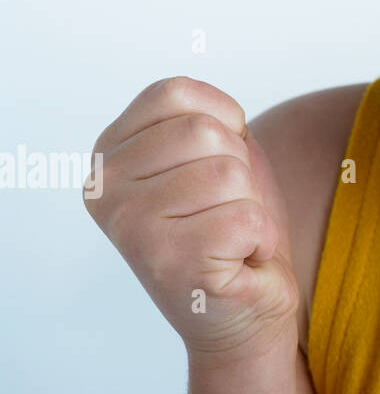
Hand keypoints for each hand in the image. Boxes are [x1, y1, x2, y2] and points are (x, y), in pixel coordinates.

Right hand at [84, 77, 299, 363]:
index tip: (216, 160)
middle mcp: (105, 190)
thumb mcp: (213, 151)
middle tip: (224, 207)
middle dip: (239, 167)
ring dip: (249, 204)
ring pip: (229, 173)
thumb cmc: (231, 221)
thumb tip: (212, 114)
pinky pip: (247, 217)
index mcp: (109, 154)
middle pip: (206, 131)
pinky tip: (236, 258)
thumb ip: (199, 116)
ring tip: (229, 233)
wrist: (246, 302)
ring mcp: (131, 228)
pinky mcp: (170, 265)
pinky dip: (260, 237)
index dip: (222, 119)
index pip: (175, 91)